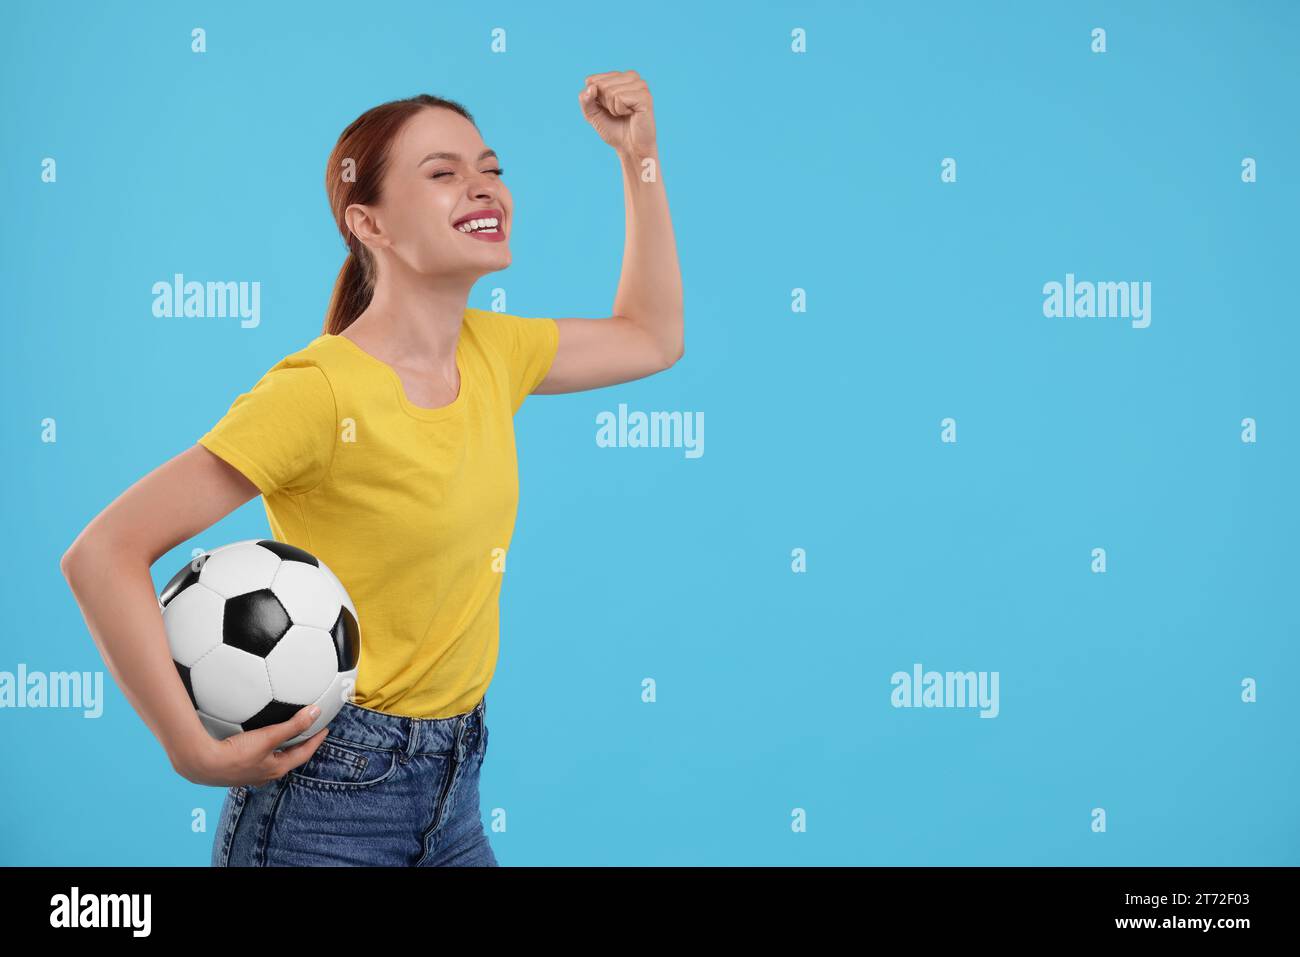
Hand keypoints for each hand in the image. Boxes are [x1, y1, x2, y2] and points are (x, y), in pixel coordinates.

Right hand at [171, 704, 329, 787]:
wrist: (202, 764)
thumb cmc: (235, 753)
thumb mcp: (268, 737)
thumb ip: (293, 725)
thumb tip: (315, 712)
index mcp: (276, 769)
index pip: (303, 753)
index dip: (315, 740)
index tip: (325, 729)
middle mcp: (264, 774)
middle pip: (288, 757)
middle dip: (299, 745)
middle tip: (308, 732)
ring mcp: (249, 774)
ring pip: (271, 758)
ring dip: (280, 747)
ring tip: (283, 735)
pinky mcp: (234, 769)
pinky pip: (255, 756)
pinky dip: (262, 747)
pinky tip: (252, 739)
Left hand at [579, 70, 656, 156]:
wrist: (630, 148)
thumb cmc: (614, 129)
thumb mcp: (592, 113)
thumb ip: (585, 99)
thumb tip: (591, 87)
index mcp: (619, 76)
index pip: (592, 79)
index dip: (595, 99)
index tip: (607, 109)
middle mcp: (631, 76)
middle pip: (601, 84)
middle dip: (604, 103)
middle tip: (617, 113)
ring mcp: (640, 85)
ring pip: (610, 90)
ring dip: (613, 108)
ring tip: (625, 114)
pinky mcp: (644, 95)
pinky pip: (619, 98)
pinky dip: (620, 110)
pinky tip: (631, 114)